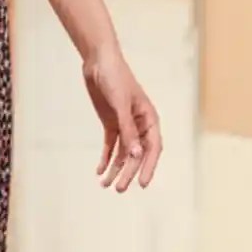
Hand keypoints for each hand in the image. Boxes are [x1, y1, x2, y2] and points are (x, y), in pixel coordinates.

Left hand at [83, 48, 161, 191]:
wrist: (98, 62)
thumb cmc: (115, 79)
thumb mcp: (120, 106)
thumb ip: (128, 131)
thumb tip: (135, 156)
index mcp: (149, 119)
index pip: (153, 148)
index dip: (148, 167)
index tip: (142, 184)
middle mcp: (140, 124)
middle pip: (137, 154)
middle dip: (128, 172)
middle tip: (118, 189)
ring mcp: (125, 124)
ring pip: (123, 152)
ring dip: (116, 168)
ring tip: (105, 185)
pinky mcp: (111, 122)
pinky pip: (111, 145)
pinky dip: (106, 158)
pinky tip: (99, 171)